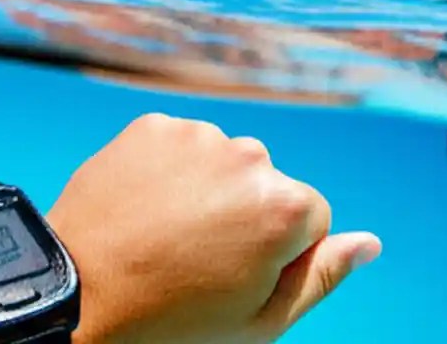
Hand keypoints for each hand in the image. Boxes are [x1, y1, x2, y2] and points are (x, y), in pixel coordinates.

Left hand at [47, 113, 380, 342]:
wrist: (77, 295)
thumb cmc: (173, 320)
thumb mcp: (260, 320)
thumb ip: (322, 276)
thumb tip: (370, 243)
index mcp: (285, 206)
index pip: (313, 218)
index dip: (280, 254)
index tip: (238, 275)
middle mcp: (247, 156)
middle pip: (267, 183)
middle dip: (245, 214)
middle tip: (197, 259)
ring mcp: (195, 137)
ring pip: (222, 162)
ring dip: (206, 190)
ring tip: (165, 235)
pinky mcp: (151, 126)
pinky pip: (179, 147)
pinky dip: (167, 171)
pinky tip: (144, 208)